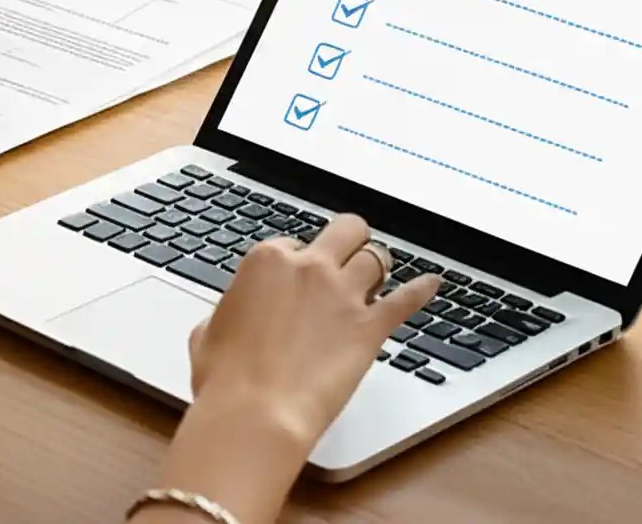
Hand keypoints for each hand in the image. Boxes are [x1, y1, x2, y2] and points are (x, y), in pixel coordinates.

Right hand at [188, 214, 439, 449]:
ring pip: (377, 257)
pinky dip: (423, 290)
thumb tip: (232, 314)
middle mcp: (309, 268)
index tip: (297, 281)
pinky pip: (406, 299)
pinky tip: (434, 283)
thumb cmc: (226, 379)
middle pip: (345, 230)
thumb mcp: (207, 333)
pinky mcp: (369, 326)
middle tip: (348, 254)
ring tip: (378, 275)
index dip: (296, 263)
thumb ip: (228, 311)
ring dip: (377, 265)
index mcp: (266, 261)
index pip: (292, 245)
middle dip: (348, 240)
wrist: (255, 412)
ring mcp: (343, 294)